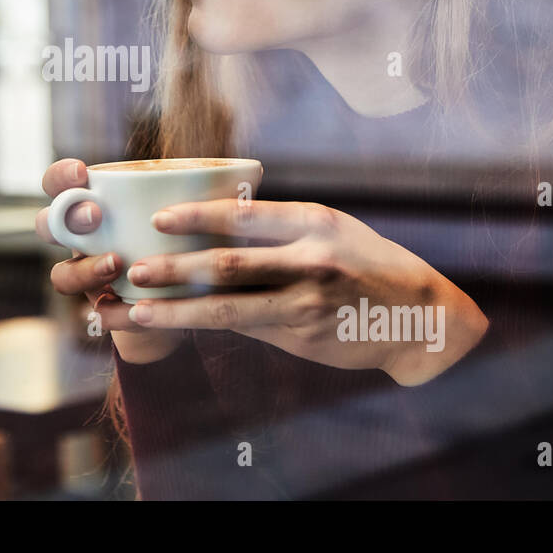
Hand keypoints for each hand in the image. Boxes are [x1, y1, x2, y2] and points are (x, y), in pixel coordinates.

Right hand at [35, 159, 186, 363]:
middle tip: (95, 217)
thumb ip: (200, 184)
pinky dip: (113, 311)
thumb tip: (245, 159)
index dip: (60, 176)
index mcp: (94, 204)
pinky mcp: (105, 308)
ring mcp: (87, 274)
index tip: (82, 172)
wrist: (192, 295)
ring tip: (117, 263)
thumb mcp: (191, 206)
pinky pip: (97, 312)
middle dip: (66, 219)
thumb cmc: (188, 236)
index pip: (59, 183)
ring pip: (62, 275)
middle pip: (48, 225)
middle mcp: (81, 238)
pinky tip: (130, 307)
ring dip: (84, 269)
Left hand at [121, 199, 488, 384]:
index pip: (245, 216)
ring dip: (176, 309)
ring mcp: (305, 303)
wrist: (419, 317)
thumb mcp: (333, 230)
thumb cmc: (368, 263)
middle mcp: (310, 260)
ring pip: (227, 307)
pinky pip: (243, 327)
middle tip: (133, 269)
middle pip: (228, 264)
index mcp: (314, 222)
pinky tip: (171, 324)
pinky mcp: (301, 336)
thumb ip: (281, 229)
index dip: (197, 217)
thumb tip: (213, 223)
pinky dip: (203, 325)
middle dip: (174, 268)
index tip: (159, 219)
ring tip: (134, 310)